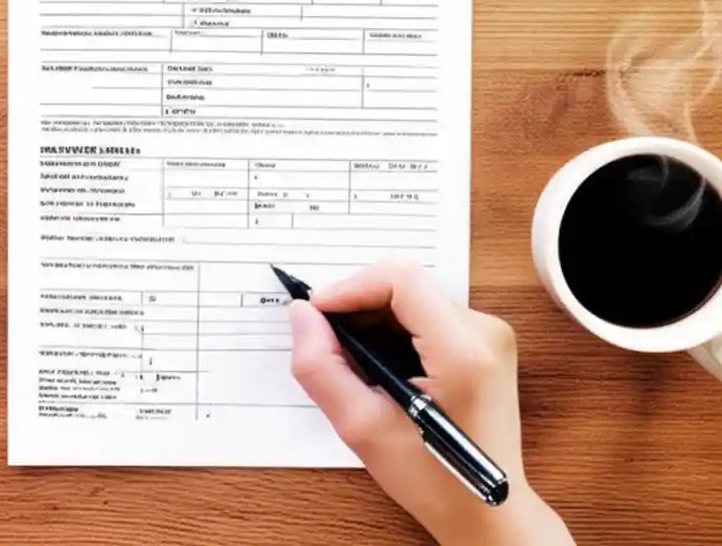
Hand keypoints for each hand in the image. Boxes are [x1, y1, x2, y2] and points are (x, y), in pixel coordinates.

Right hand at [288, 260, 572, 545]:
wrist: (487, 511)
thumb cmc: (434, 480)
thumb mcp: (362, 427)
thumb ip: (322, 366)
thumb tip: (302, 316)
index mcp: (462, 352)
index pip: (401, 280)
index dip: (349, 287)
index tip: (317, 314)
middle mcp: (483, 333)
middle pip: (405, 285)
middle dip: (357, 306)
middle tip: (329, 346)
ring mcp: (488, 336)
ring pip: (412, 297)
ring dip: (373, 320)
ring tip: (355, 365)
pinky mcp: (483, 344)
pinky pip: (426, 314)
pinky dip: (393, 330)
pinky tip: (380, 368)